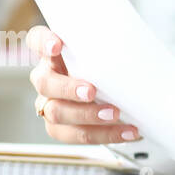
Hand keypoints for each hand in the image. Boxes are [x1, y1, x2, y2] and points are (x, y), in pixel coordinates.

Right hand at [26, 25, 139, 143]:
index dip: (42, 42)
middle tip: (91, 91)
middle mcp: (47, 77)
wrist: (117, 88)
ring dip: (87, 115)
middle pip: (45, 83)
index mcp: (54, 53)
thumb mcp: (107, 50)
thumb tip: (137, 43)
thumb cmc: (110, 63)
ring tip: (115, 114)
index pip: (36, 39)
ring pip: (56, 113)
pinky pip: (75, 135)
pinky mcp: (60, 127)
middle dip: (68, 89)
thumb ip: (110, 44)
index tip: (57, 46)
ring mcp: (50, 103)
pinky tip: (126, 132)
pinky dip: (103, 134)